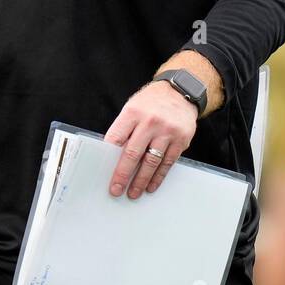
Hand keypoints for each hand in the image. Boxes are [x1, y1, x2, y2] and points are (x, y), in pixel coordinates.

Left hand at [103, 81, 197, 199]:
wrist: (180, 92)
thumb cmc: (151, 102)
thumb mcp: (133, 108)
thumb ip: (124, 129)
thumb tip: (112, 156)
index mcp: (133, 112)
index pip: (116, 138)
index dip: (108, 158)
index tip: (103, 173)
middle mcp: (150, 121)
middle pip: (132, 153)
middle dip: (123, 175)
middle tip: (116, 189)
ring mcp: (167, 131)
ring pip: (151, 162)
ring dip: (141, 181)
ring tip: (133, 192)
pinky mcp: (181, 140)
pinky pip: (167, 163)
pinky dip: (158, 177)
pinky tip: (151, 185)